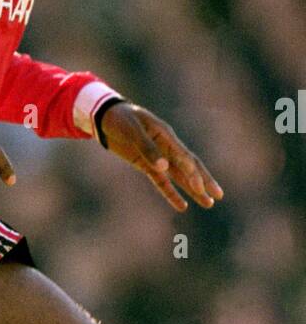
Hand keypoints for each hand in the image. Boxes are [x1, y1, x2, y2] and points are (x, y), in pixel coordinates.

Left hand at [99, 103, 223, 211]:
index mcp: (166, 135)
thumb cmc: (121, 119)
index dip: (192, 172)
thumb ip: (148, 148)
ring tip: (209, 204)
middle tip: (218, 196)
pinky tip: (182, 206)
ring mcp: (158, 158)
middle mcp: (166, 147)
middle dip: (204, 182)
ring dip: (193, 190)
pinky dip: (171, 193)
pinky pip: (162, 182)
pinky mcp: (146, 165)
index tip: (200, 187)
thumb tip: (164, 168)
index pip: (184, 157)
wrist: (105, 117)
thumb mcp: (133, 130)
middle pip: (190, 167)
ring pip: (180, 177)